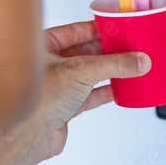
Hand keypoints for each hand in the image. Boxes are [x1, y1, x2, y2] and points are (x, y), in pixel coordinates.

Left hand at [0, 22, 149, 164]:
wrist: (27, 135)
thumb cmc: (36, 97)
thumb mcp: (81, 70)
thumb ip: (113, 64)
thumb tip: (137, 60)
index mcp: (43, 45)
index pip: (76, 30)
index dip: (98, 29)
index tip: (117, 29)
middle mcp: (49, 64)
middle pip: (85, 52)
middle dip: (108, 52)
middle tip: (129, 49)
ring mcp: (57, 86)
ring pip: (89, 74)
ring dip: (109, 72)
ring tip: (129, 67)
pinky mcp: (65, 107)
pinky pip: (90, 95)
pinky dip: (105, 92)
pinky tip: (119, 89)